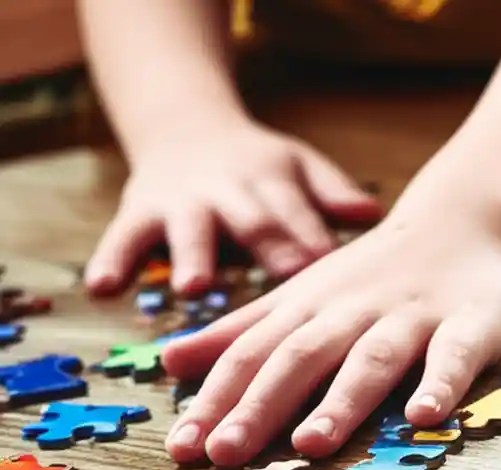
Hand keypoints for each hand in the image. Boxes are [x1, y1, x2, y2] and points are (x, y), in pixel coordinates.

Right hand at [85, 121, 381, 295]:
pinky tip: (102, 289)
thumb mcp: (300, 169)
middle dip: (269, 248)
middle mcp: (229, 193)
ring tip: (194, 288)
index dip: (319, 241)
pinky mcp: (139, 212)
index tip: (343, 275)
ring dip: (192, 258)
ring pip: (188, 231)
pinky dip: (111, 261)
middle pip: (253, 221)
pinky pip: (122, 238)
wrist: (186, 125)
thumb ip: (333, 194)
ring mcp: (182, 203)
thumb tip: (376, 213)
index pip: (302, 217)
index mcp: (275, 184)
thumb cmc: (260, 165)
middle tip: (288, 279)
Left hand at [161, 208, 500, 465]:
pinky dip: (440, 383)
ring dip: (342, 400)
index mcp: (309, 308)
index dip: (216, 399)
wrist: (465, 219)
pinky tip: (424, 417)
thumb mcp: (302, 294)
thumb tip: (170, 363)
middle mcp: (353, 312)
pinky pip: (453, 355)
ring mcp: (411, 318)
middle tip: (224, 454)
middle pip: (301, 357)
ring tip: (311, 444)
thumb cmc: (376, 272)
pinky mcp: (468, 324)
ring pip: (372, 358)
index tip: (182, 447)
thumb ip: (243, 331)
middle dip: (261, 405)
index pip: (252, 354)